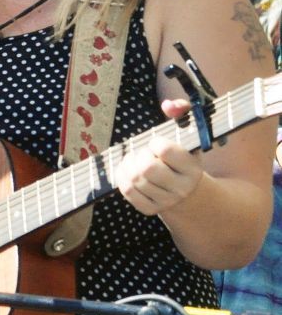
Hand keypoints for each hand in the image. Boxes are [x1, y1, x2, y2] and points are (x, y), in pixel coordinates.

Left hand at [115, 99, 204, 218]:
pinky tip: (129, 172)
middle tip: (144, 153)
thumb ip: (181, 112)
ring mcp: (166, 201)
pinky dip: (122, 178)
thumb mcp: (187, 135)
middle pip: (146, 167)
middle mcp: (182, 187)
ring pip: (134, 179)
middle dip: (139, 156)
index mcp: (193, 167)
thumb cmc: (183, 158)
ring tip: (136, 161)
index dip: (155, 142)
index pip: (164, 150)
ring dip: (129, 165)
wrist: (189, 194)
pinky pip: (127, 191)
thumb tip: (168, 105)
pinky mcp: (151, 209)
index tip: (156, 143)